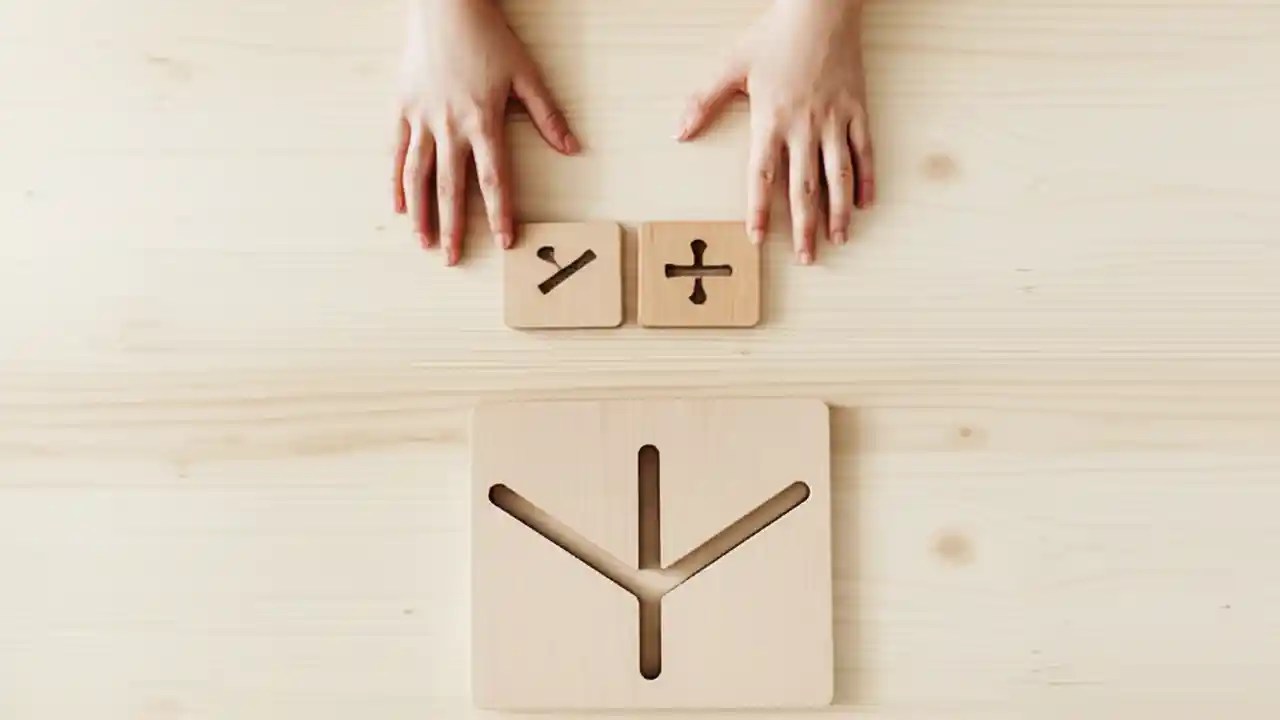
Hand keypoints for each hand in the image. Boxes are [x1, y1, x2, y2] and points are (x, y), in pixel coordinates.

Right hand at [393, 0, 579, 264]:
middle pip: (452, 187)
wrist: (445, 7)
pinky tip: (397, 206)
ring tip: (423, 242)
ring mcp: (422, 119)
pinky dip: (396, 181)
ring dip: (421, 212)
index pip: (494, 179)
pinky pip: (397, 152)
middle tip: (453, 259)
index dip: (500, 212)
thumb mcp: (526, 74)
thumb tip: (572, 148)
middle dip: (453, 226)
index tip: (503, 240)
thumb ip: (548, 114)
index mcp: (484, 121)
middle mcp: (450, 126)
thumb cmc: (489, 38)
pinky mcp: (402, 109)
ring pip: (419, 175)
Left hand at [677, 0, 874, 264]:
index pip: (763, 176)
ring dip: (838, 212)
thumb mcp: (731, 65)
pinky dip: (866, 180)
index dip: (760, 210)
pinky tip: (864, 204)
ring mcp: (835, 121)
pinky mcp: (858, 110)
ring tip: (838, 240)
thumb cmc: (775, 36)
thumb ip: (704, 101)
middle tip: (806, 258)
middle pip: (804, 188)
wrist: (821, 8)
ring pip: (838, 177)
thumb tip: (679, 132)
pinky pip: (865, 152)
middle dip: (805, 227)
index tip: (759, 238)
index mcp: (771, 120)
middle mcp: (805, 127)